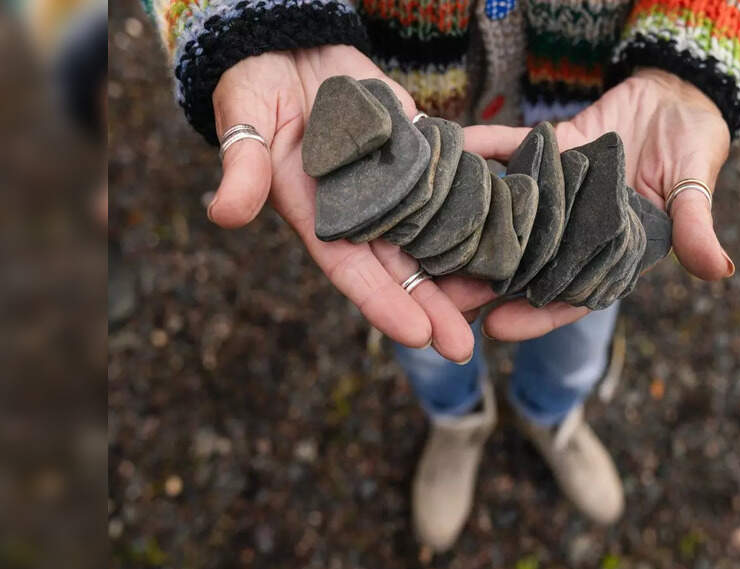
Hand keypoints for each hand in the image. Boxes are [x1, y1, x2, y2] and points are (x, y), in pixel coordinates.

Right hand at [209, 46, 475, 361]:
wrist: (289, 49)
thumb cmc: (256, 87)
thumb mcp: (244, 121)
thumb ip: (243, 169)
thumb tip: (224, 214)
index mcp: (318, 216)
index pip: (352, 270)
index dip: (383, 303)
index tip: (416, 336)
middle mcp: (362, 211)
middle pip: (400, 267)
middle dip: (432, 307)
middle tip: (464, 348)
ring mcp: (396, 185)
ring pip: (435, 233)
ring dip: (464, 265)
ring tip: (501, 296)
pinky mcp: (420, 152)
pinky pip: (456, 178)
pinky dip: (482, 196)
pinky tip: (515, 220)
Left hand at [464, 68, 735, 340]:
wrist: (679, 94)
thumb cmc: (694, 144)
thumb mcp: (696, 186)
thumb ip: (695, 227)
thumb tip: (718, 270)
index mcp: (612, 249)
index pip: (571, 292)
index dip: (536, 314)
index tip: (497, 329)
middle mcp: (576, 227)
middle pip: (526, 263)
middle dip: (486, 283)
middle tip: (441, 299)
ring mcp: (556, 191)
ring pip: (510, 215)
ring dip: (473, 227)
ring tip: (428, 243)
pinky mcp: (544, 153)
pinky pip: (510, 153)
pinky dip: (484, 152)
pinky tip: (450, 155)